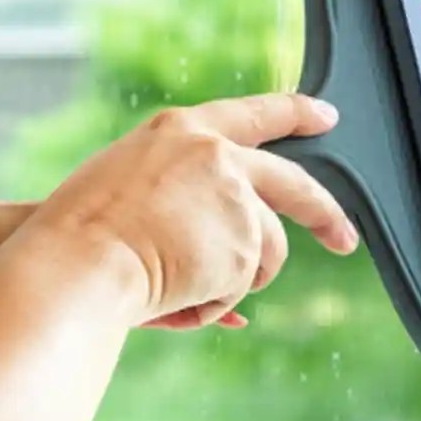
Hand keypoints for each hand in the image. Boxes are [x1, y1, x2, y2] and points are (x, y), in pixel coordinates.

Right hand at [1, 93, 357, 330]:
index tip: (326, 115)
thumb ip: (185, 216)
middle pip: (293, 184)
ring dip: (236, 281)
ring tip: (178, 289)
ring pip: (267, 252)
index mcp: (182, 131)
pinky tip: (172, 298)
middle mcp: (218, 155)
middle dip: (325, 214)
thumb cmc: (78, 236)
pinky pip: (241, 287)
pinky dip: (212, 304)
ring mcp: (236, 197)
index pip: (253, 114)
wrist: (76, 261)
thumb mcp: (127, 197)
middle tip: (345, 239)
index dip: (295, 112)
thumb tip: (237, 308)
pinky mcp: (246, 240)